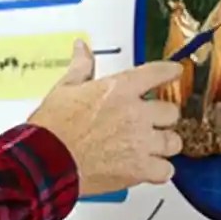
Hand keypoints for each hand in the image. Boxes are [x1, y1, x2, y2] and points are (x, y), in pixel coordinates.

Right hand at [27, 39, 183, 196]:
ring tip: (151, 147)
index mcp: (120, 89)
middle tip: (151, 122)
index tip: (174, 72)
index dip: (169, 72)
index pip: (158, 72)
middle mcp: (136, 113)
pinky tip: (148, 168)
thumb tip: (81, 48)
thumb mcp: (64, 89)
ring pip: (173, 141)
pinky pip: (166, 170)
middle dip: (162, 117)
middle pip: (171, 112)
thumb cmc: (52, 129)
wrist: (46, 162)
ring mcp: (141, 142)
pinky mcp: (139, 169)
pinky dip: (159, 170)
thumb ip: (81, 67)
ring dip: (164, 144)